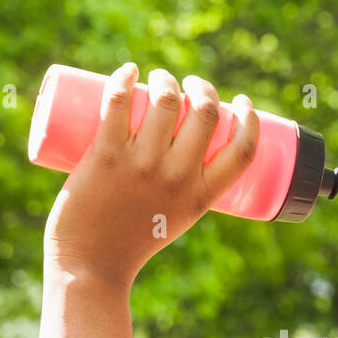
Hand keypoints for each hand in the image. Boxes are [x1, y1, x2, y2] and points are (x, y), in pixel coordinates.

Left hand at [43, 62, 259, 286]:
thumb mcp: (173, 220)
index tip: (240, 104)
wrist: (89, 267)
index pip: (243, 149)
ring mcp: (142, 165)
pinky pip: (118, 103)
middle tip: (188, 85)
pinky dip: (124, 78)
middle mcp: (177, 177)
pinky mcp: (106, 156)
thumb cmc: (129, 246)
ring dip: (166, 79)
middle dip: (203, 88)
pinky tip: (128, 70)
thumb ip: (180, 190)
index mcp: (201, 196)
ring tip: (158, 79)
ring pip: (165, 100)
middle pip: (205, 113)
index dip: (248, 119)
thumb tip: (178, 153)